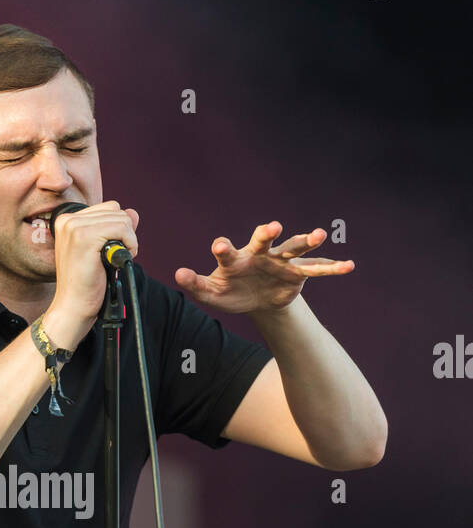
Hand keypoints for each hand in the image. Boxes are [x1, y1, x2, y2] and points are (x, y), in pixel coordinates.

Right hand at [50, 201, 138, 325]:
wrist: (73, 306)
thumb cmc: (86, 283)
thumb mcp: (102, 250)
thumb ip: (117, 229)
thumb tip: (133, 212)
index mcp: (68, 221)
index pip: (108, 208)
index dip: (118, 229)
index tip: (111, 250)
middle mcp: (68, 220)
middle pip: (116, 211)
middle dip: (124, 234)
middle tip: (114, 258)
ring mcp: (74, 227)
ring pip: (121, 218)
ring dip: (127, 240)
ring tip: (114, 260)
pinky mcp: (84, 237)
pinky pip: (122, 228)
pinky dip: (129, 244)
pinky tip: (118, 260)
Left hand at [173, 222, 353, 314]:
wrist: (255, 300)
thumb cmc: (230, 292)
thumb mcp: (211, 294)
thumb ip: (195, 284)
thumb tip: (178, 273)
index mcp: (236, 258)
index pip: (227, 250)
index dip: (223, 248)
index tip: (218, 246)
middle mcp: (260, 253)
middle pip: (263, 239)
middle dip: (267, 232)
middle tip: (272, 227)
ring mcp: (280, 262)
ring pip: (294, 247)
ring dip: (306, 241)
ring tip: (320, 234)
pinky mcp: (297, 273)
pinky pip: (316, 269)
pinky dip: (332, 268)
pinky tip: (349, 266)